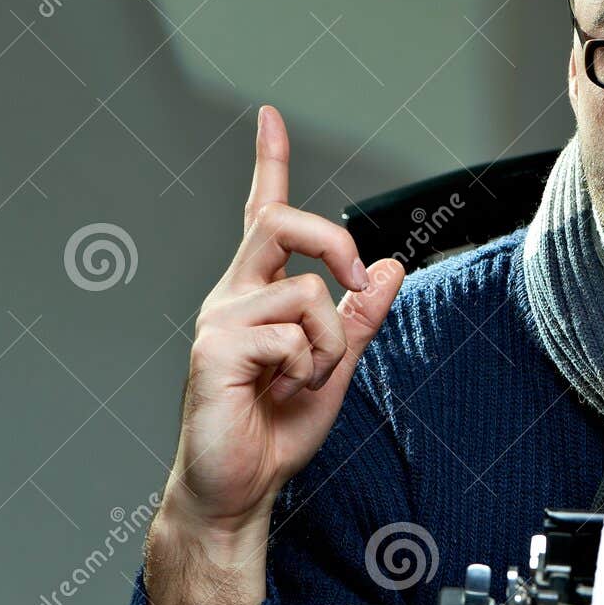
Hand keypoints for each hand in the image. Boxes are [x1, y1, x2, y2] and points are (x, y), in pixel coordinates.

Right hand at [161, 104, 405, 531]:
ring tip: (301, 383)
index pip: (264, 217)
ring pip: (307, 294)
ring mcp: (218, 320)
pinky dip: (306, 370)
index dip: (269, 164)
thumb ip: (360, 318)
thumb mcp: (335, 367)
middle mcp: (232, 297)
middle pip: (285, 224)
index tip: (271, 117)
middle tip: (357, 284)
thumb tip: (390, 268)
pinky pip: (292, 336)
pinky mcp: (213, 349)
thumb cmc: (274, 431)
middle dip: (336, 242)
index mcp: (257, 295)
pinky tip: (279, 393)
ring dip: (328, 347)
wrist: (239, 487)